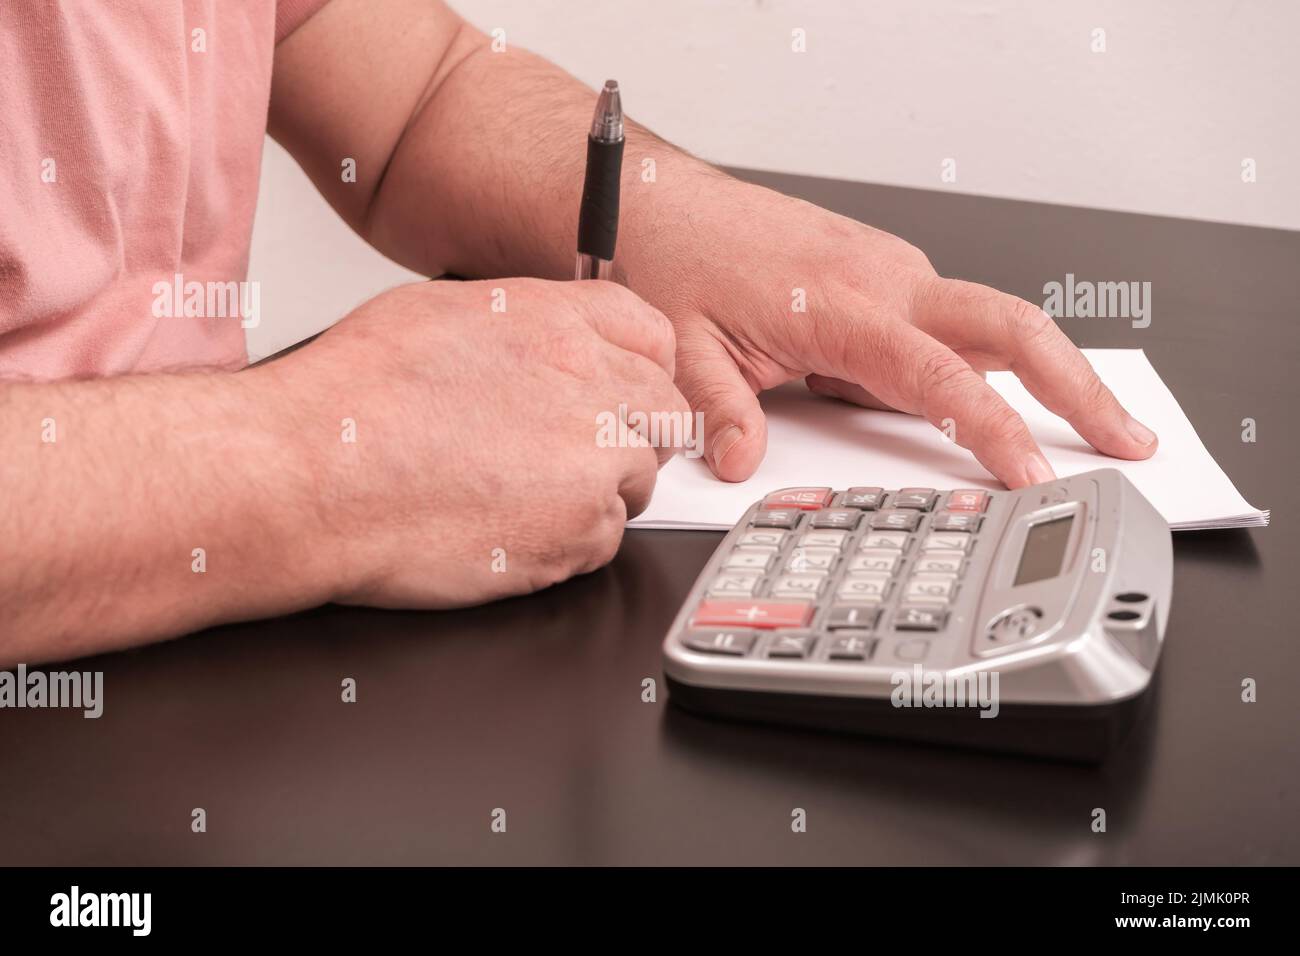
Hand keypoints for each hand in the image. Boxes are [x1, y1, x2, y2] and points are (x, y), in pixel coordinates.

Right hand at [274, 278, 686, 607]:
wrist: (312, 474)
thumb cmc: (352, 399)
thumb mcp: (441, 315)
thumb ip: (525, 325)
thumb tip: (553, 340)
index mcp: (557, 325)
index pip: (653, 336)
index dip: (642, 369)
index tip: (626, 391)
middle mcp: (590, 387)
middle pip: (665, 414)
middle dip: (630, 436)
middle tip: (572, 455)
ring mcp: (592, 464)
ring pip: (636, 482)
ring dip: (595, 493)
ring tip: (516, 494)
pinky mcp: (576, 534)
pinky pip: (602, 542)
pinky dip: (565, 542)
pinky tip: (503, 526)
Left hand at [623, 178, 1157, 486]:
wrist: (668, 202)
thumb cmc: (680, 259)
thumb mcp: (685, 347)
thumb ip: (719, 410)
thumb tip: (741, 462)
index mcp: (845, 305)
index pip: (943, 376)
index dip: (995, 430)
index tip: (1033, 475)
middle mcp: (885, 280)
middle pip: (1014, 327)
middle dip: (1080, 385)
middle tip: (1126, 439)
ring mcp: (892, 273)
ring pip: (996, 320)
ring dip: (1050, 369)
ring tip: (1090, 425)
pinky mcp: (885, 276)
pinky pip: (955, 320)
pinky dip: (996, 357)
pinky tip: (1003, 396)